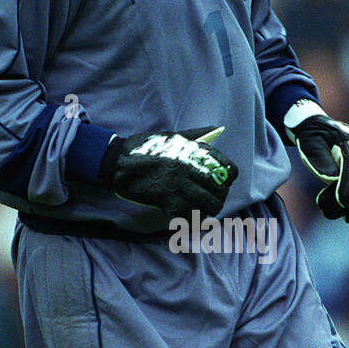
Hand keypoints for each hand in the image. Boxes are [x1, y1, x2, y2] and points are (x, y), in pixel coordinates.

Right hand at [99, 125, 237, 217]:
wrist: (119, 162)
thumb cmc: (146, 148)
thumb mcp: (173, 136)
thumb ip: (197, 135)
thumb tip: (217, 129)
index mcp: (194, 151)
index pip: (228, 169)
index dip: (229, 179)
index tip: (223, 182)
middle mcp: (190, 168)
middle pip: (220, 191)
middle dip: (218, 198)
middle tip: (212, 200)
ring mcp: (179, 185)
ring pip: (209, 205)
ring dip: (209, 210)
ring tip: (204, 210)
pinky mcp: (167, 201)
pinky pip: (191, 215)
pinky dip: (194, 218)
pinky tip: (191, 215)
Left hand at [284, 100, 348, 221]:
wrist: (318, 127)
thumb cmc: (311, 134)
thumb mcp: (311, 141)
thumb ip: (320, 158)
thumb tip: (332, 179)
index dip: (348, 187)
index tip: (340, 202)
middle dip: (346, 202)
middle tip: (325, 211)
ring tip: (329, 214)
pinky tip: (345, 216)